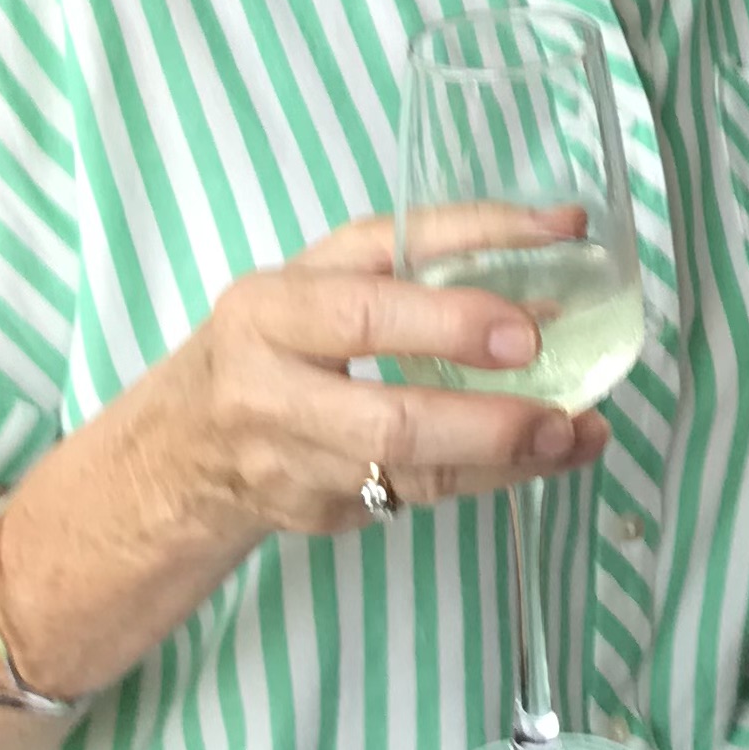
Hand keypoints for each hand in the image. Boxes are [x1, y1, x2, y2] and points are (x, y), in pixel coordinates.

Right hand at [132, 212, 604, 548]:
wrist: (174, 454)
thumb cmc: (275, 344)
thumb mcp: (320, 283)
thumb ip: (421, 261)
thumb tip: (558, 237)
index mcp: (273, 305)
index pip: (373, 288)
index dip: (463, 289)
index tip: (547, 277)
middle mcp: (269, 385)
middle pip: (387, 408)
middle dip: (481, 404)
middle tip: (556, 388)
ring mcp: (289, 462)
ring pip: (406, 466)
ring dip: (502, 452)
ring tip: (574, 433)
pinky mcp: (314, 511)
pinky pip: (413, 497)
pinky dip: (489, 477)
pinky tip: (543, 458)